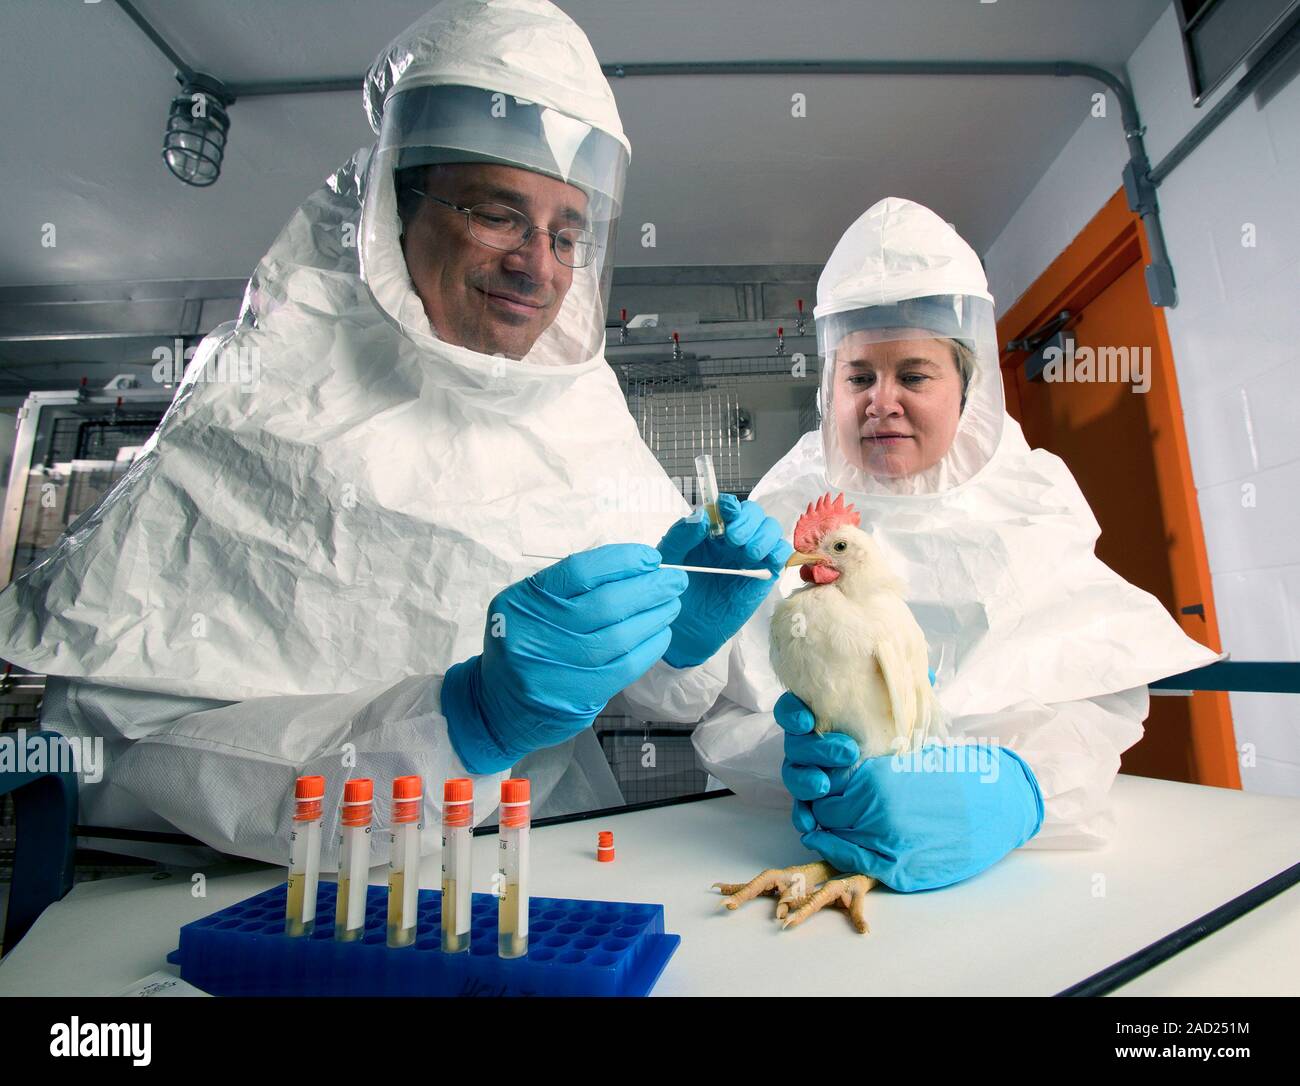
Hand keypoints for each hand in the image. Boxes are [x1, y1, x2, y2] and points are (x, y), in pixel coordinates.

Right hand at [441, 544, 687, 772]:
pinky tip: (661, 634)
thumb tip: (632, 568)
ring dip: (655, 616)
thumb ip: (572, 587)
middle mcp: (536, 634)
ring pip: (621, 636)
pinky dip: (649, 647)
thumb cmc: (526, 643)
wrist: (498, 705)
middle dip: (650, 588)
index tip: (650, 558)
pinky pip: (625, 667)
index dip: (623, 561)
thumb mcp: (531, 606)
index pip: (581, 571)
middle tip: (674, 581)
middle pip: (606, 604)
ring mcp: (556, 669)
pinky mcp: (577, 696)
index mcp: (524, 602)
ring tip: (671, 605)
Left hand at [657, 494, 791, 667]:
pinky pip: (781, 556)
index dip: (730, 505)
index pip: (727, 506)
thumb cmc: (673, 590)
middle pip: (754, 513)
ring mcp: (750, 557)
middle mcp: (733, 539)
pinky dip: (778, 552)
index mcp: (710, 530)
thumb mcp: (668, 559)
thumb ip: (681, 535)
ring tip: (748, 552)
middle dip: (749, 520)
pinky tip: (761, 561)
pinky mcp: (763, 576)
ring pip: (771, 530)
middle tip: (733, 539)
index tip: (726, 512)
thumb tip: (703, 516)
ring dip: (764, 535)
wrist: (683, 630)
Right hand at [778, 674, 934, 803]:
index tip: (808, 720)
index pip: (792, 709)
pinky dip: (803, 816)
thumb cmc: (893, 736)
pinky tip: (811, 824)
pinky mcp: (814, 801)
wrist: (907, 779)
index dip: (792, 713)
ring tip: (825, 787)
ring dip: (805, 781)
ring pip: (793, 775)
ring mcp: (808, 772)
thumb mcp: (899, 711)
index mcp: (820, 717)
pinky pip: (801, 809)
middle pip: (795, 744)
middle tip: (848, 752)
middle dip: (816, 748)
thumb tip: (926, 674)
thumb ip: (905, 692)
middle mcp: (808, 744)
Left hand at [795, 743, 1044, 891]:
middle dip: (821, 812)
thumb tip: (832, 775)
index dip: (820, 790)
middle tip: (819, 809)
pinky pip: (856, 864)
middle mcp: (876, 816)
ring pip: (835, 842)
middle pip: (825, 817)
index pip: (824, 791)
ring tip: (825, 827)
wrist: (996, 806)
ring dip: (828, 834)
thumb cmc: (953, 777)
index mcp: (876, 783)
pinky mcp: (900, 871)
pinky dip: (840, 854)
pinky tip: (834, 845)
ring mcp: (888, 847)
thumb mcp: (906, 761)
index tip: (820, 789)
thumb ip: (870, 771)